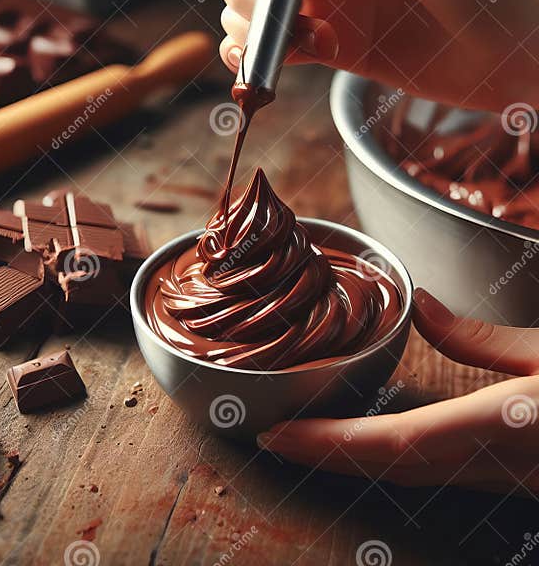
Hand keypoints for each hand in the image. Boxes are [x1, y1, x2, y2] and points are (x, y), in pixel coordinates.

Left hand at [257, 289, 538, 495]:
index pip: (391, 443)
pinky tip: (374, 443)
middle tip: (273, 435)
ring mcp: (505, 482)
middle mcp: (494, 465)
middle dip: (324, 455)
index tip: (275, 434)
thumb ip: (480, 337)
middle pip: (390, 467)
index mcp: (499, 425)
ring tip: (309, 435)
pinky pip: (438, 475)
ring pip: (413, 477)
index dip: (325, 443)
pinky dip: (392, 460)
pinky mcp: (515, 482)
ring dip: (354, 460)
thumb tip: (421, 305)